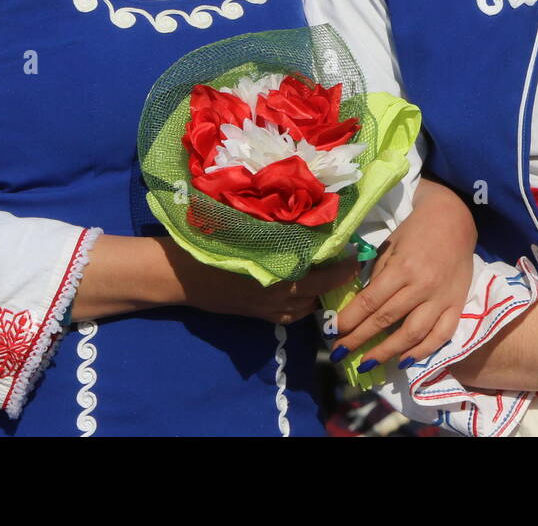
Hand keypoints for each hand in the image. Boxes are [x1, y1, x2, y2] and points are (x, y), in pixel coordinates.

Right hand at [161, 238, 356, 323]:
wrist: (180, 275)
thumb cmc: (214, 247)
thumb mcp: (250, 233)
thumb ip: (282, 233)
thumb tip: (309, 220)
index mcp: (282, 279)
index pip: (327, 278)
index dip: (345, 267)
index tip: (356, 253)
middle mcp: (280, 300)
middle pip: (321, 293)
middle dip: (335, 279)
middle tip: (344, 260)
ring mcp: (269, 312)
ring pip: (307, 307)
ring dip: (318, 292)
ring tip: (324, 272)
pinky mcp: (258, 317)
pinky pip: (290, 314)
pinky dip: (300, 302)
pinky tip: (299, 286)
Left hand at [331, 180, 476, 367]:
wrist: (455, 220)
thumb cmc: (416, 230)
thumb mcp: (390, 246)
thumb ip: (377, 275)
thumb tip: (360, 305)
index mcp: (403, 267)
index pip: (370, 301)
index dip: (349, 320)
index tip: (333, 332)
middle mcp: (422, 286)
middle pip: (386, 320)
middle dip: (359, 339)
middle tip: (340, 353)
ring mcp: (442, 297)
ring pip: (413, 333)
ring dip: (388, 352)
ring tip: (368, 363)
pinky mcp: (457, 304)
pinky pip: (441, 334)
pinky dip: (424, 351)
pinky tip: (405, 360)